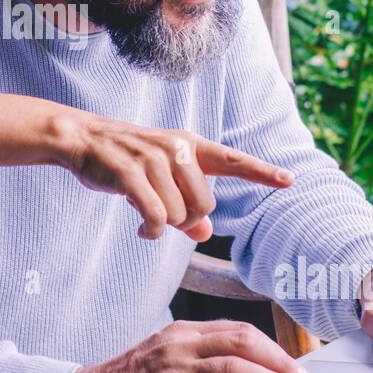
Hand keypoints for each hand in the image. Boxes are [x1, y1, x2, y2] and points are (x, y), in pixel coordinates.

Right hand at [55, 112, 292, 242]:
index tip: (289, 181)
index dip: (262, 172)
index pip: (233, 160)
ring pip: (180, 215)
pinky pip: (157, 217)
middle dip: (187, 220)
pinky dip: (152, 231)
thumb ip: (187, 205)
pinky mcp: (131, 174)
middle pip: (204, 205)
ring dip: (165, 226)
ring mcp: (154, 159)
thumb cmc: (126, 160)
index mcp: (191, 146)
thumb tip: (205, 234)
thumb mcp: (161, 178)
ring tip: (148, 220)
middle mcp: (177, 148)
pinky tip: (143, 230)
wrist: (83, 139)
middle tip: (165, 216)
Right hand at [61, 320, 313, 372]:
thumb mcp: (163, 355)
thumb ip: (197, 355)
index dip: (272, 348)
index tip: (294, 365)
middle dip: (280, 361)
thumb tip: (243, 366)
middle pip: (242, 342)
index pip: (237, 331)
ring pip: (234, 367)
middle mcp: (179, 345)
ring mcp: (173, 370)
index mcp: (181, 332)